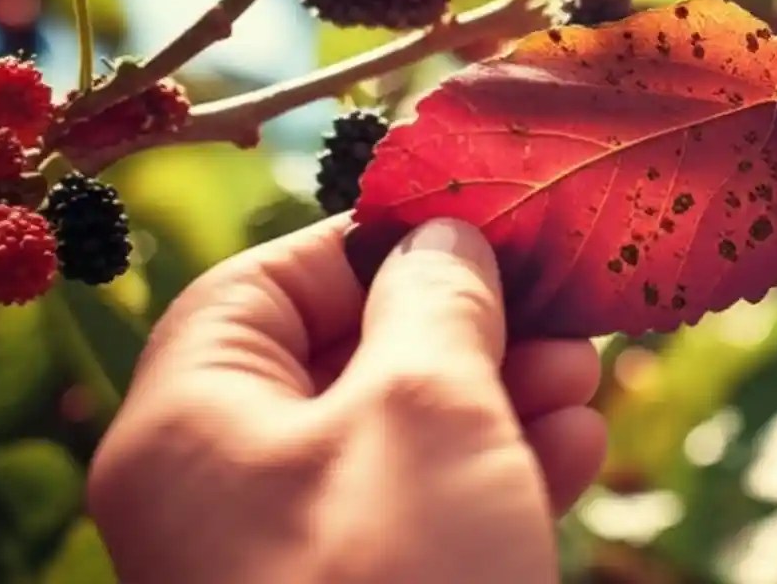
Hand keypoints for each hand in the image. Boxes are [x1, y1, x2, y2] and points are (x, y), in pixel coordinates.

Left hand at [86, 216, 606, 583]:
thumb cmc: (399, 583)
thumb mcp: (424, 409)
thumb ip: (435, 304)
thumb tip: (446, 241)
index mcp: (193, 430)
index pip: (261, 289)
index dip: (366, 245)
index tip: (466, 228)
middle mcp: (231, 495)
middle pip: (345, 362)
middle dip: (461, 325)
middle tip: (552, 303)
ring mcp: (302, 559)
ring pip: (403, 439)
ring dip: (500, 393)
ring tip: (584, 371)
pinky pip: (432, 511)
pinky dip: (503, 468)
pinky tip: (580, 442)